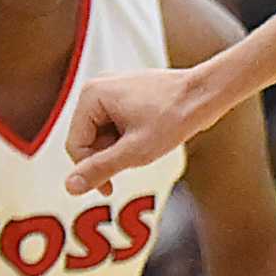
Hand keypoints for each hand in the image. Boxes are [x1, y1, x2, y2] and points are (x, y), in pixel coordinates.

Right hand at [64, 65, 229, 196]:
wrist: (206, 94)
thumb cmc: (174, 117)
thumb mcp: (135, 151)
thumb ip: (100, 169)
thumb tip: (69, 187)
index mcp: (91, 95)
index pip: (75, 144)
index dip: (90, 170)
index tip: (110, 187)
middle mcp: (97, 88)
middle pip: (88, 139)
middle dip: (110, 155)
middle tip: (137, 159)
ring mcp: (113, 90)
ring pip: (105, 135)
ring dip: (122, 149)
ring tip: (148, 144)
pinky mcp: (128, 95)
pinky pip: (118, 126)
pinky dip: (131, 139)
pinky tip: (152, 137)